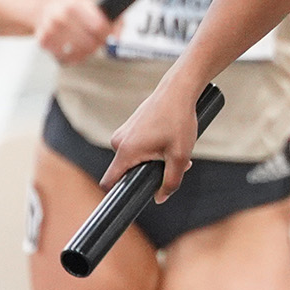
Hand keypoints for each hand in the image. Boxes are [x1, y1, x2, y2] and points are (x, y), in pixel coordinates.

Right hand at [35, 0, 110, 65]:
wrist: (46, 8)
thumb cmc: (74, 9)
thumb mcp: (94, 6)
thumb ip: (113, 20)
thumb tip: (117, 39)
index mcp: (75, 5)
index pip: (99, 27)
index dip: (107, 34)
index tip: (107, 34)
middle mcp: (61, 16)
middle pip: (90, 44)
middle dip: (96, 44)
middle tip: (96, 40)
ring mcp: (50, 29)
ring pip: (79, 53)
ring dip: (85, 52)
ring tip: (84, 43)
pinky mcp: (44, 41)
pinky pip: (66, 58)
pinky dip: (72, 56)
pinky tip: (71, 47)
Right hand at [104, 78, 201, 201]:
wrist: (178, 90)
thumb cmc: (178, 121)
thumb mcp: (180, 156)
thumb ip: (170, 182)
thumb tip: (160, 198)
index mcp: (126, 151)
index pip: (110, 181)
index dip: (119, 194)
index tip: (132, 199)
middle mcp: (118, 141)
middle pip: (127, 171)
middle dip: (147, 173)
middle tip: (171, 162)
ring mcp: (123, 132)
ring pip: (134, 158)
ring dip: (152, 160)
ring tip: (172, 147)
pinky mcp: (130, 126)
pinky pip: (136, 146)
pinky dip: (151, 148)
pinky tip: (168, 139)